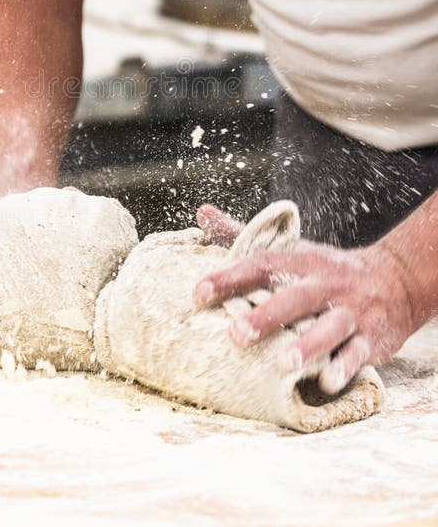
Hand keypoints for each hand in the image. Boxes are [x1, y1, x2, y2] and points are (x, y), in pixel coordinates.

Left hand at [194, 205, 415, 393]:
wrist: (395, 280)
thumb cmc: (325, 271)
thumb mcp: (290, 251)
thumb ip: (243, 237)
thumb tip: (202, 212)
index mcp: (301, 261)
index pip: (261, 264)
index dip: (229, 277)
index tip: (198, 292)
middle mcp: (325, 284)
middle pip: (295, 297)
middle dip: (266, 316)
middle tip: (235, 336)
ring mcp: (351, 311)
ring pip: (330, 326)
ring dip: (308, 344)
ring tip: (283, 363)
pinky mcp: (373, 337)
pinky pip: (359, 352)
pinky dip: (345, 366)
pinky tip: (328, 381)